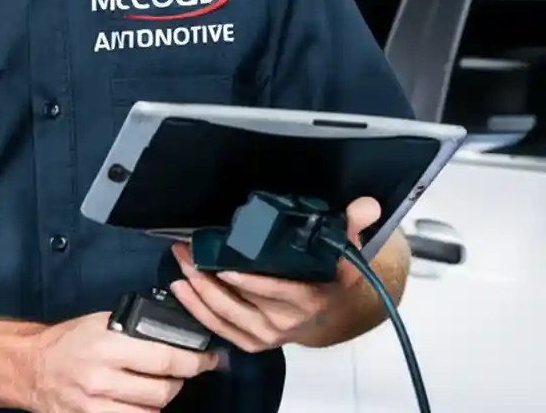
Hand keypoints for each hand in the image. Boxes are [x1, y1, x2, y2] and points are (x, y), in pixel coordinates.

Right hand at [29, 311, 219, 412]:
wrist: (30, 368)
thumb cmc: (67, 341)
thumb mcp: (99, 324)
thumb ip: (134, 331)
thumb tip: (176, 336)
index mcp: (105, 347)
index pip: (164, 360)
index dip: (194, 362)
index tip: (210, 360)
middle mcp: (101, 380)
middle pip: (162, 392)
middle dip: (178, 382)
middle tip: (180, 373)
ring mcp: (94, 408)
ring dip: (160, 402)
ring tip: (156, 388)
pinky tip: (139, 404)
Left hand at [168, 196, 381, 352]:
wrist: (329, 314)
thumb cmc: (332, 278)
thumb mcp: (347, 253)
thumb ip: (352, 227)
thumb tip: (365, 204)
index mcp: (310, 299)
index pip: (277, 292)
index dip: (250, 283)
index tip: (224, 268)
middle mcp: (286, 322)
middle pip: (239, 303)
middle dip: (207, 277)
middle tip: (185, 252)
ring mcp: (266, 335)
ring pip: (224, 315)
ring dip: (196, 291)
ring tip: (179, 264)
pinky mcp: (251, 342)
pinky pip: (219, 328)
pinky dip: (197, 310)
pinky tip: (181, 289)